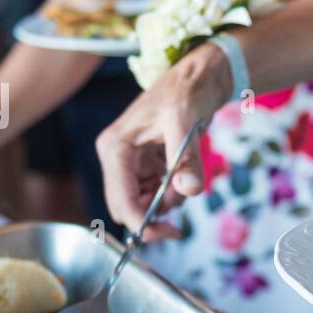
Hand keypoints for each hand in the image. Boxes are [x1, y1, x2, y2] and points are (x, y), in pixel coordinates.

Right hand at [96, 42, 231, 239]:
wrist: (197, 79)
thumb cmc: (186, 93)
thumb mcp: (186, 123)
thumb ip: (186, 159)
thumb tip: (188, 190)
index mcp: (115, 147)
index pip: (121, 200)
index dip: (142, 224)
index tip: (170, 233)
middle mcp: (116, 157)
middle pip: (126, 207)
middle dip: (155, 213)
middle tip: (182, 208)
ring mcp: (130, 163)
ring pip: (142, 203)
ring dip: (166, 202)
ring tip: (186, 176)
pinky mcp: (145, 165)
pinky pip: (154, 194)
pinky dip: (171, 193)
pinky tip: (183, 174)